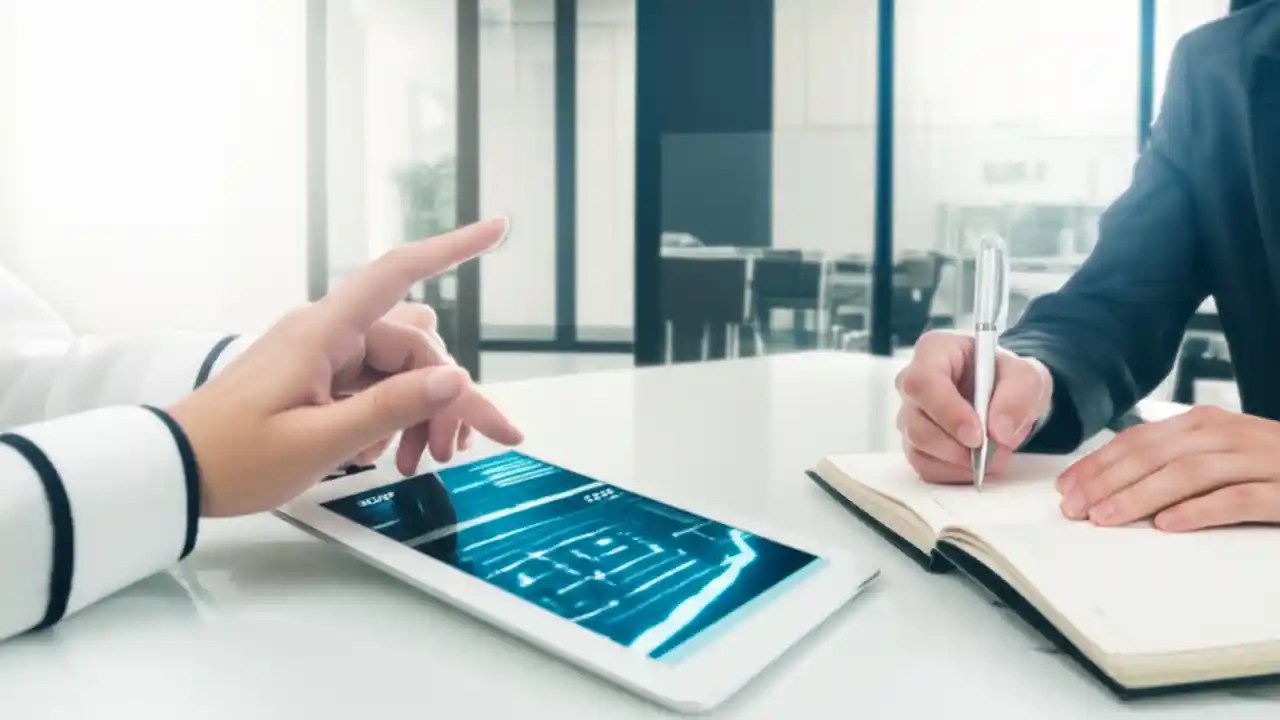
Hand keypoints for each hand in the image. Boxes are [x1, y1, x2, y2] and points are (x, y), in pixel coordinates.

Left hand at [169, 217, 523, 516]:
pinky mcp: (321, 378)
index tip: (499, 229)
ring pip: (403, 369)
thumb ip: (390, 408)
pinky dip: (393, 418)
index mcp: (324, 332)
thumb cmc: (233, 456)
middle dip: (447, 398)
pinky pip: (377, 387)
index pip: (398, 272)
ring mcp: (325, 355)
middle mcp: (329, 333)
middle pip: (417, 347)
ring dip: (423, 411)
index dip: (453, 248)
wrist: (175, 471)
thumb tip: (455, 379)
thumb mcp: (318, 441)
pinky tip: (385, 454)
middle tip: (457, 454)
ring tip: (421, 461)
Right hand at [895, 331, 1052, 482]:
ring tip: (994, 457)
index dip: (947, 411)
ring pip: (918, 447)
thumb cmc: (1007, 376)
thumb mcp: (1027, 376)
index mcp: (934, 351)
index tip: (977, 435)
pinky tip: (977, 464)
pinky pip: (925, 466)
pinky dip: (954, 473)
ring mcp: (910, 414)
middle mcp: (912, 382)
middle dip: (955, 445)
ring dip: (958, 461)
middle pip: (915, 421)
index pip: (924, 382)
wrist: (1006, 394)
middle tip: (994, 453)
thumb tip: (998, 432)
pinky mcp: (915, 442)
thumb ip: (1018, 397)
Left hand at [1056, 405, 1279, 530]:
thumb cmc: (1271, 469)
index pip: (1139, 440)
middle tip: (1075, 509)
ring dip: (1141, 495)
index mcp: (1206, 424)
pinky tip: (1169, 525)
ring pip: (1189, 473)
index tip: (1065, 488)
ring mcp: (1261, 460)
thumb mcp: (1219, 456)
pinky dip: (1200, 511)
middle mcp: (1230, 434)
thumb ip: (1174, 462)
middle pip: (1156, 454)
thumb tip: (1109, 484)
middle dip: (1108, 481)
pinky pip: (1239, 498)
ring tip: (1107, 519)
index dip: (1099, 463)